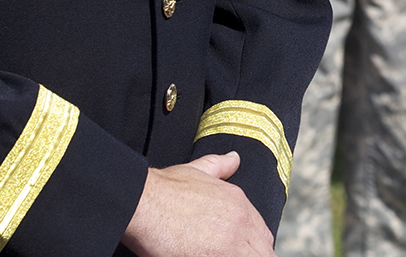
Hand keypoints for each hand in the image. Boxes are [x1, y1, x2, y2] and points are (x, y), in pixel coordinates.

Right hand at [123, 152, 271, 256]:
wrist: (142, 201)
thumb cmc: (164, 189)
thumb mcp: (199, 170)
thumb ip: (220, 166)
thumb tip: (234, 158)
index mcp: (240, 204)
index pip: (262, 235)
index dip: (252, 246)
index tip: (237, 249)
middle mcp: (240, 223)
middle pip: (263, 251)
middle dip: (250, 255)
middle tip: (224, 253)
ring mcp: (229, 244)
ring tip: (216, 255)